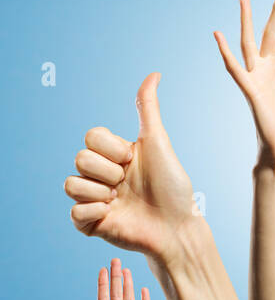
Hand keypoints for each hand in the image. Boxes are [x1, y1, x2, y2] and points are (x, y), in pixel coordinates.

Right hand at [65, 74, 200, 263]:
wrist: (177, 225)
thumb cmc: (173, 186)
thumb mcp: (159, 142)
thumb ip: (148, 109)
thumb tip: (155, 73)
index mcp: (116, 154)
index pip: (91, 136)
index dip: (112, 148)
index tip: (134, 159)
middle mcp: (102, 174)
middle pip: (79, 158)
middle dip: (109, 170)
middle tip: (129, 182)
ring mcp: (94, 198)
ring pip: (71, 184)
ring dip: (101, 191)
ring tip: (121, 200)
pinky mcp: (89, 223)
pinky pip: (73, 211)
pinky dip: (95, 212)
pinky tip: (114, 214)